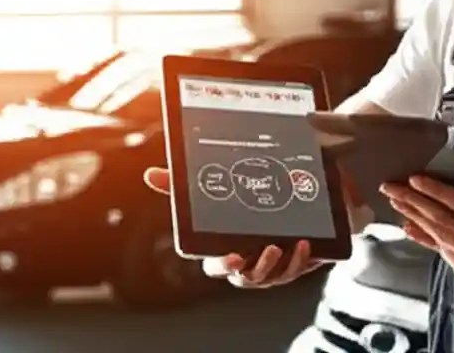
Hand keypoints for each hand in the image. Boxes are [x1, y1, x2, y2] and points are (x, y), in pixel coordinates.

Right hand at [142, 166, 372, 288]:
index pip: (216, 265)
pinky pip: (293, 270)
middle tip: (261, 252)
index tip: (234, 257)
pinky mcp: (290, 264)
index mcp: (223, 251)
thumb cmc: (236, 209)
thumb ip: (180, 187)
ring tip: (280, 245)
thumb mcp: (210, 195)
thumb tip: (150, 175)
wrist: (281, 209)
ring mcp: (268, 267)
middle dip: (253, 269)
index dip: (223, 264)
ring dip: (276, 264)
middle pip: (243, 277)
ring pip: (269, 276)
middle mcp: (245, 264)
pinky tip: (303, 244)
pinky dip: (298, 260)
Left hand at [382, 174, 453, 342]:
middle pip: (443, 222)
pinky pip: (453, 261)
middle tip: (392, 189)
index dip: (435, 190)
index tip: (415, 179)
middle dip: (414, 204)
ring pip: (444, 242)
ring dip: (419, 223)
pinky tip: (424, 238)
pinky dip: (434, 247)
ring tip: (399, 210)